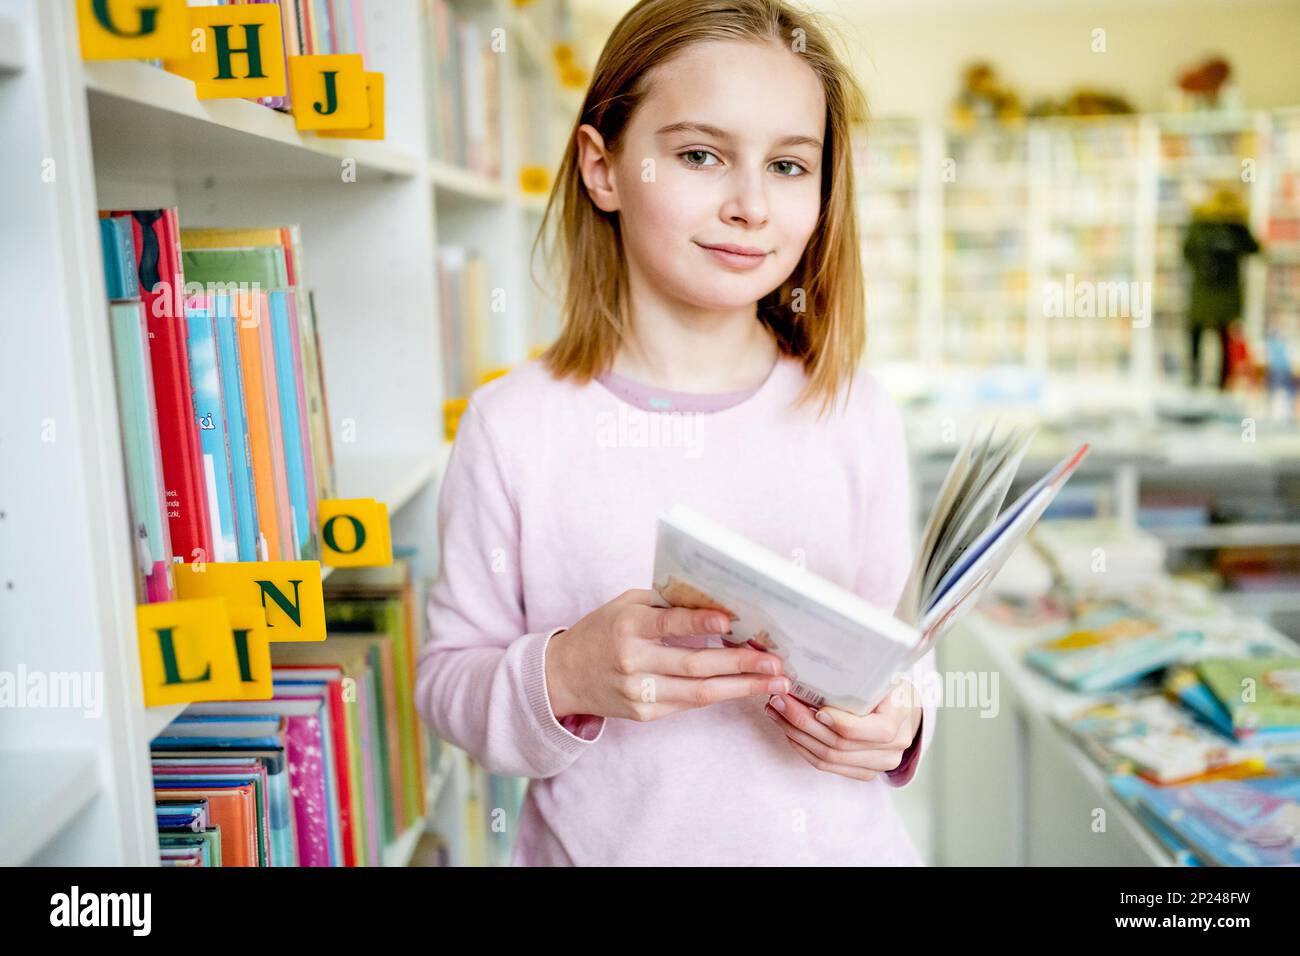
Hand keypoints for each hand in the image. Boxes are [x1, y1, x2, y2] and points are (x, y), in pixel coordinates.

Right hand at [545, 588, 789, 721]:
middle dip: (740, 664)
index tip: (731, 622)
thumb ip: (666, 603)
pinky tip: (746, 688)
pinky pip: (689, 703)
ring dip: (742, 688)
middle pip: (694, 665)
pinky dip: (720, 694)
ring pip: (699, 693)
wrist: (564, 675)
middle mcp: (632, 661)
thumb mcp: (626, 605)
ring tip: (774, 682)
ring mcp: (639, 692)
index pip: (668, 624)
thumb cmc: (603, 631)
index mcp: (627, 626)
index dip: (700, 623)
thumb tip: (717, 600)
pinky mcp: (645, 714)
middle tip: (774, 662)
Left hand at [765, 678, 921, 780]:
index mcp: (899, 720)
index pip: (866, 730)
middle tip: (779, 701)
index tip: (814, 706)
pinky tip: (788, 729)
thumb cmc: (890, 684)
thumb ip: (862, 671)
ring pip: (829, 758)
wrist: (904, 708)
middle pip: (839, 744)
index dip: (837, 722)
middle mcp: (891, 749)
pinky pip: (828, 766)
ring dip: (796, 735)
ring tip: (776, 712)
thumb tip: (823, 650)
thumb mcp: (884, 672)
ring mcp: (878, 764)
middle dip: (803, 722)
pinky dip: (804, 748)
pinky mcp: (863, 772)